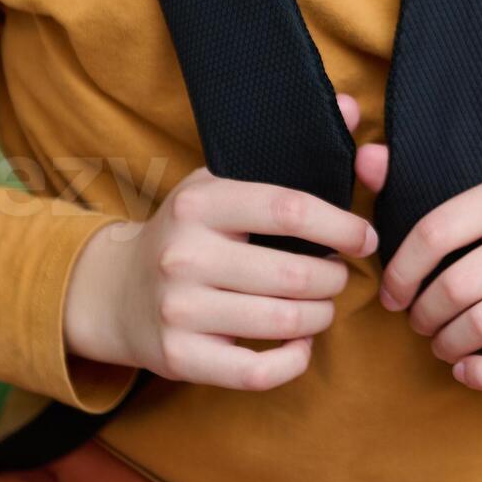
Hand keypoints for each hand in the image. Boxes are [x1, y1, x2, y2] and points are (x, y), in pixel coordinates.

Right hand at [65, 91, 390, 388]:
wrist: (115, 291)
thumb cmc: (189, 232)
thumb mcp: (222, 181)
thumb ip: (291, 149)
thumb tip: (351, 108)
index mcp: (200, 204)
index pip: (288, 209)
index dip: (342, 225)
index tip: (366, 238)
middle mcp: (184, 255)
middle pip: (295, 274)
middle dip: (334, 278)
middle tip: (337, 275)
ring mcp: (178, 310)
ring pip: (284, 322)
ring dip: (320, 316)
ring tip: (320, 305)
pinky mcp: (178, 357)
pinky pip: (257, 373)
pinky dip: (293, 361)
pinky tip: (298, 343)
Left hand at [376, 175, 481, 389]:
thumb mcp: (476, 213)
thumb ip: (411, 185)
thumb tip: (365, 157)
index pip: (437, 230)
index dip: (401, 272)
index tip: (392, 296)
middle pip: (457, 284)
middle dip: (423, 315)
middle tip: (420, 324)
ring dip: (447, 345)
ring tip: (442, 344)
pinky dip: (480, 373)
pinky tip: (466, 369)